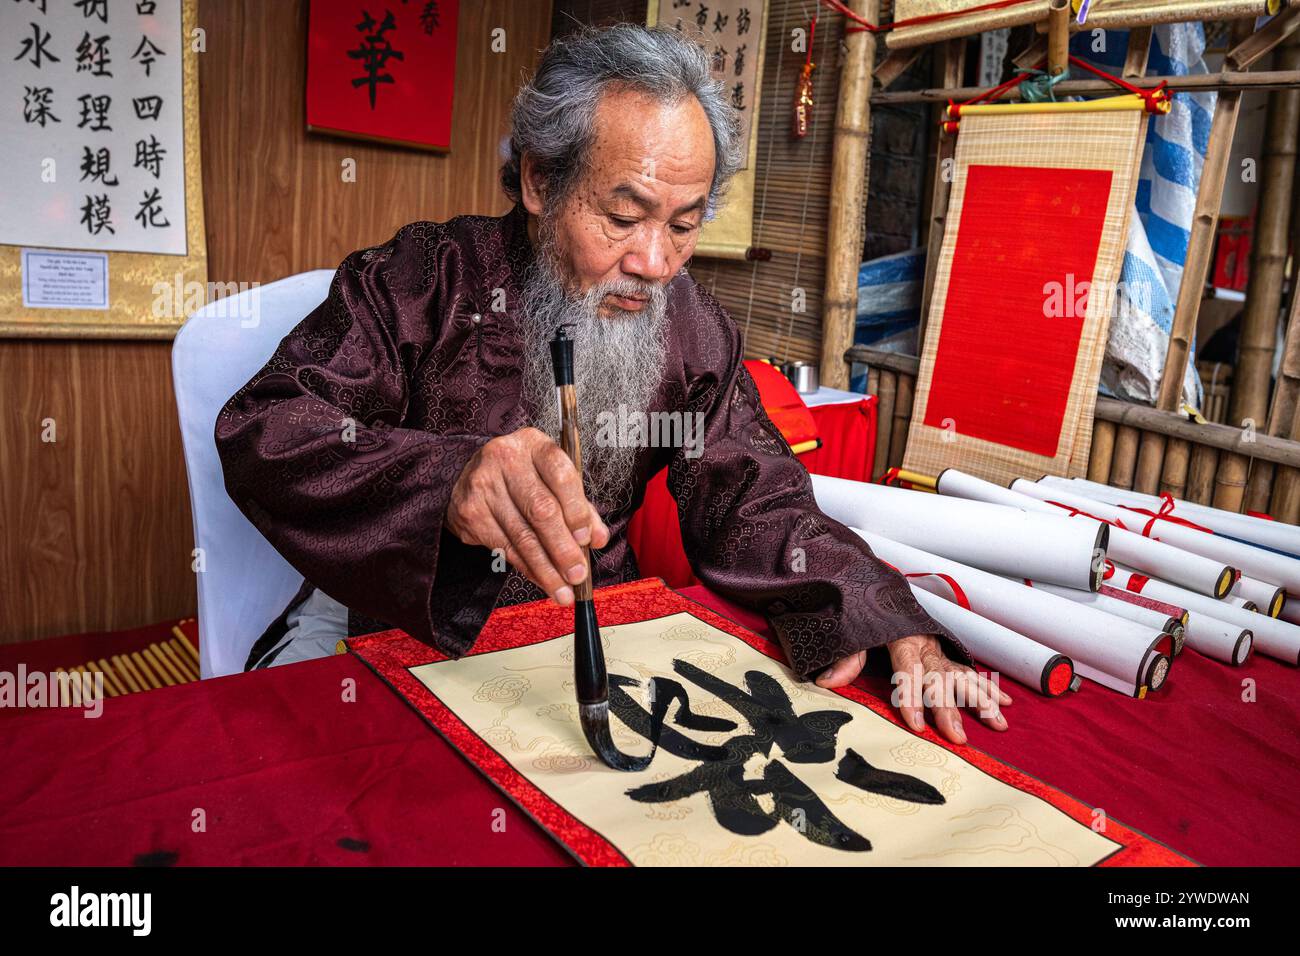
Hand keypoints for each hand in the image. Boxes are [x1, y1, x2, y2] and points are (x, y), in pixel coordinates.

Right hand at [445, 427, 609, 605]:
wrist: (466, 474)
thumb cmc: (521, 476)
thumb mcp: (550, 478)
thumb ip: (578, 506)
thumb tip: (597, 539)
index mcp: (533, 444)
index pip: (560, 474)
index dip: (577, 510)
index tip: (587, 539)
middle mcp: (505, 460)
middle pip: (541, 510)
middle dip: (563, 549)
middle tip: (578, 574)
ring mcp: (484, 486)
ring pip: (523, 536)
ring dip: (547, 569)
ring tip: (564, 590)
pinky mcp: (470, 513)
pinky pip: (505, 548)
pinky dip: (528, 569)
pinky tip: (542, 581)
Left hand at [815, 633, 1010, 744]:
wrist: (882, 588)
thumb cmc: (867, 614)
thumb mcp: (853, 632)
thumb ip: (846, 658)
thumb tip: (826, 682)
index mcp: (902, 639)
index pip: (907, 671)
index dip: (911, 697)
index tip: (917, 724)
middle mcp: (925, 645)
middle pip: (939, 679)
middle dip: (949, 709)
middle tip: (958, 737)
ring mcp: (938, 650)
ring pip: (962, 676)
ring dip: (982, 700)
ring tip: (998, 723)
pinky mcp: (946, 654)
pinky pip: (969, 671)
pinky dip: (989, 687)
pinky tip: (1005, 703)